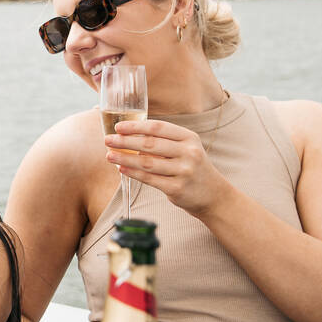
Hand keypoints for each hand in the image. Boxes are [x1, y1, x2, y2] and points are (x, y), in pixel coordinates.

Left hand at [105, 118, 229, 216]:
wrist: (212, 194)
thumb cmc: (192, 167)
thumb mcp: (186, 148)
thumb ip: (163, 141)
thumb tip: (129, 135)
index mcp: (189, 138)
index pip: (158, 128)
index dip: (136, 126)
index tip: (119, 127)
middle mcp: (188, 153)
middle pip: (150, 144)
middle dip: (125, 141)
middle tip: (108, 140)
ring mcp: (183, 171)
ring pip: (147, 162)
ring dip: (124, 158)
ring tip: (109, 155)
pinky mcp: (177, 188)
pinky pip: (149, 179)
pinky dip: (133, 173)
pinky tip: (121, 168)